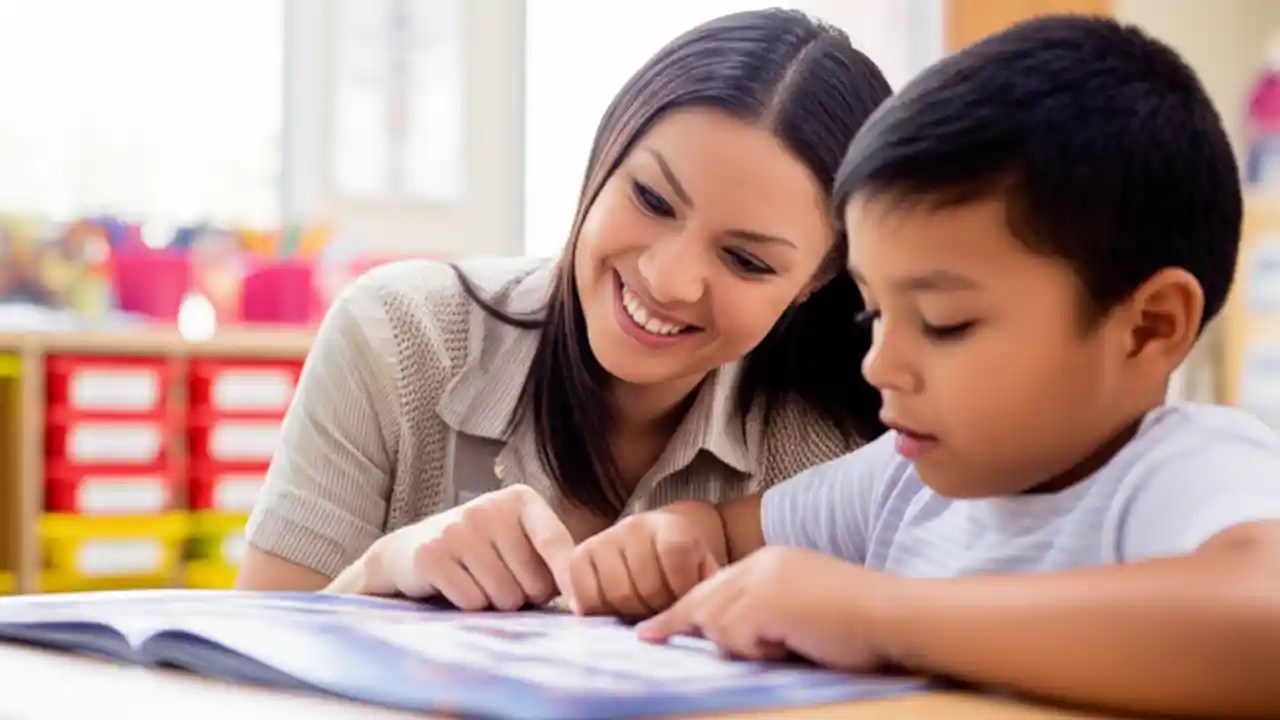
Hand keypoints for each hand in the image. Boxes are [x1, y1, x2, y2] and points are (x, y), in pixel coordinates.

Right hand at [350, 484, 574, 609]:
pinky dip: (468, 606)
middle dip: (523, 595)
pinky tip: (454, 586)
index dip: (570, 577)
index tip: (583, 606)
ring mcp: (458, 529)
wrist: (407, 552)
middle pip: (533, 583)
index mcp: (520, 500)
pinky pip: (473, 603)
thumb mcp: (515, 541)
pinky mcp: (432, 555)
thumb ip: (548, 560)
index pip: (555, 542)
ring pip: (504, 597)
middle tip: (498, 579)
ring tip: (476, 581)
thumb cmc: (478, 553)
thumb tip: (579, 599)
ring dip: (494, 603)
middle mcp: (490, 508)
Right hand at [567, 503, 721, 617]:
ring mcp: (605, 539)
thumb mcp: (703, 571)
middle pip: (645, 586)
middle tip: (662, 610)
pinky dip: (601, 611)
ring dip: (631, 613)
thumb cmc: (685, 564)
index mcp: (672, 527)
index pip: (675, 556)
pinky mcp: (581, 555)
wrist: (660, 540)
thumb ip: (704, 591)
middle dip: (657, 609)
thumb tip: (697, 619)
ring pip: (615, 596)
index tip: (684, 599)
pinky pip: (585, 596)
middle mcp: (635, 526)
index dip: (681, 588)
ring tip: (642, 609)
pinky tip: (617, 609)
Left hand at [635, 546, 896, 671]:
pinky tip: (790, 642)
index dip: (683, 609)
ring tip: (788, 643)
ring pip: (714, 621)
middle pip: (703, 600)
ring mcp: (760, 578)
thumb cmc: (863, 625)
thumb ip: (768, 614)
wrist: (894, 616)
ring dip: (743, 646)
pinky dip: (755, 649)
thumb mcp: (804, 612)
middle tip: (646, 636)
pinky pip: (733, 635)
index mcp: (773, 561)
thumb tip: (733, 638)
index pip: (715, 585)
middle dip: (676, 621)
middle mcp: (761, 563)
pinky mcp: (761, 600)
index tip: (652, 628)